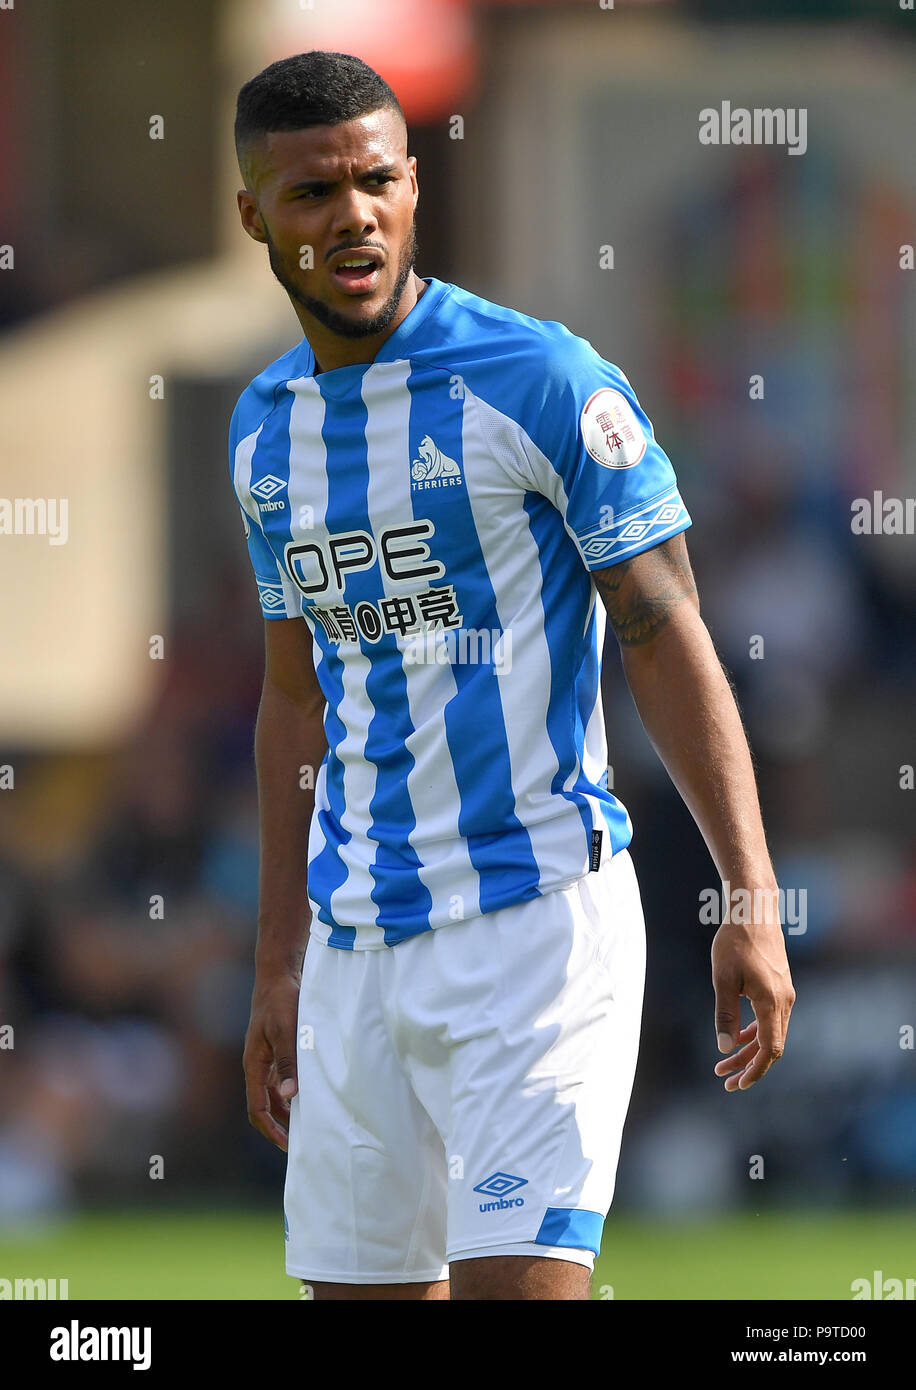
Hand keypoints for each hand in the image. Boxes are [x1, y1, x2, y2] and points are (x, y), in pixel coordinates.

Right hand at [243, 972, 300, 1149]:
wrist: (279, 974)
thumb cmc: (282, 1000)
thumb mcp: (287, 1030)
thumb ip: (288, 1062)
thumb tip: (291, 1096)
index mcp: (254, 1064)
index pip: (257, 1108)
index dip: (271, 1130)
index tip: (288, 1145)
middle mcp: (256, 1065)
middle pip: (263, 1106)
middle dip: (279, 1126)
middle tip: (301, 1142)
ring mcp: (265, 1057)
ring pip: (272, 1094)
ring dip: (286, 1110)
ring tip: (308, 1123)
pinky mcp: (275, 1049)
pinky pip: (280, 1079)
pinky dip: (291, 1092)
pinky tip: (307, 1095)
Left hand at [711, 908, 795, 1090]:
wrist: (754, 910)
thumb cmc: (735, 942)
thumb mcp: (722, 979)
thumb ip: (724, 1014)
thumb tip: (724, 1049)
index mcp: (772, 1002)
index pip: (770, 1049)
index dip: (755, 1070)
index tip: (737, 1084)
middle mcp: (785, 1001)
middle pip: (771, 1046)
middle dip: (748, 1065)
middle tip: (724, 1079)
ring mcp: (785, 994)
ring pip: (770, 1032)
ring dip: (749, 1049)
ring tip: (724, 1063)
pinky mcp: (780, 987)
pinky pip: (770, 1018)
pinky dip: (755, 1032)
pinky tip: (737, 1037)